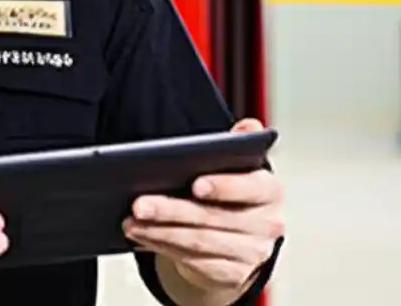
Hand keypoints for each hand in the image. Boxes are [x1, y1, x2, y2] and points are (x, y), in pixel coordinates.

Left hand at [123, 119, 284, 292]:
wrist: (239, 238)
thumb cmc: (231, 193)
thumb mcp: (235, 166)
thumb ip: (236, 145)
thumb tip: (248, 126)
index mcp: (269, 190)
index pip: (252, 187)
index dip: (224, 186)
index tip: (195, 184)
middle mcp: (268, 224)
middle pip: (214, 217)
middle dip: (172, 210)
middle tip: (138, 203)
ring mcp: (252, 252)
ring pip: (199, 241)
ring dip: (160, 232)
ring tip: (131, 221)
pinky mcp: (234, 274)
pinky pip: (193, 261)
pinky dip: (162, 247)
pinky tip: (141, 236)